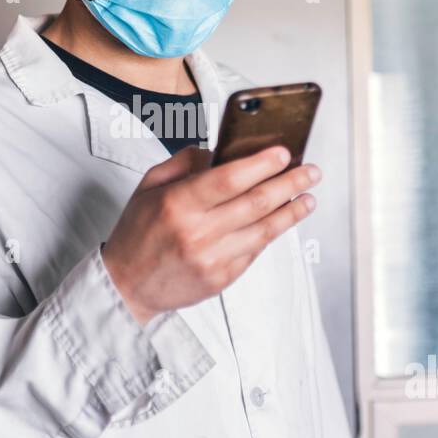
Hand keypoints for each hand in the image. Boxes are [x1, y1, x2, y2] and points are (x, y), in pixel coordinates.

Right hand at [101, 144, 320, 325]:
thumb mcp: (149, 186)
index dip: (262, 164)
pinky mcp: (221, 279)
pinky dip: (272, 233)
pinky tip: (284, 220)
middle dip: (290, 183)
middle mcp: (197, 232)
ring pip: (265, 230)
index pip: (230, 178)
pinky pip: (255, 251)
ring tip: (308, 197)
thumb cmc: (137, 233)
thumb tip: (221, 151)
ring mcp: (212, 258)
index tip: (283, 153)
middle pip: (257, 202)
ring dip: (292, 211)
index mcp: (177, 203)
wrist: (126, 286)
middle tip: (310, 171)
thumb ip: (185, 162)